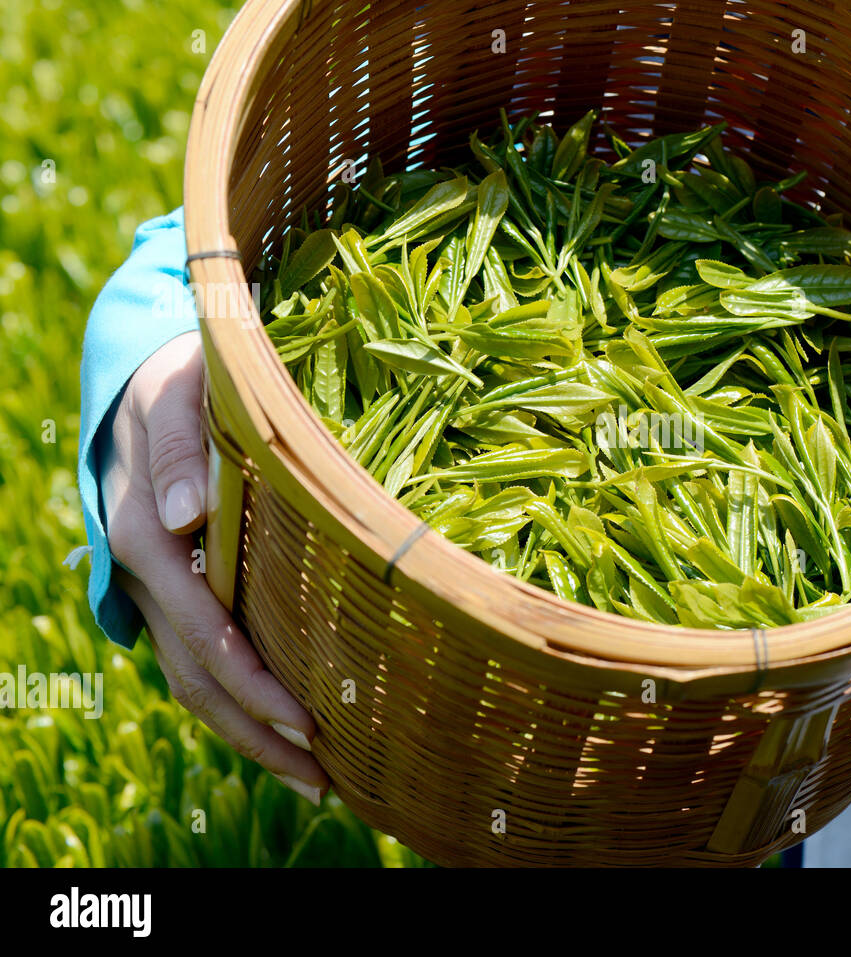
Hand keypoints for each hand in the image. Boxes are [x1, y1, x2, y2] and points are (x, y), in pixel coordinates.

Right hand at [100, 331, 328, 803]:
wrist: (152, 382)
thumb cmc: (181, 383)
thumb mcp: (180, 394)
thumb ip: (182, 450)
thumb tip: (180, 516)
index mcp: (146, 538)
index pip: (203, 632)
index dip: (253, 684)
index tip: (305, 723)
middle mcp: (146, 579)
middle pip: (199, 678)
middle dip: (258, 734)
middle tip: (324, 780)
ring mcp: (159, 593)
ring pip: (196, 683)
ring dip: (250, 736)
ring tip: (315, 779)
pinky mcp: (177, 595)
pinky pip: (201, 662)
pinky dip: (239, 703)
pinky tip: (282, 731)